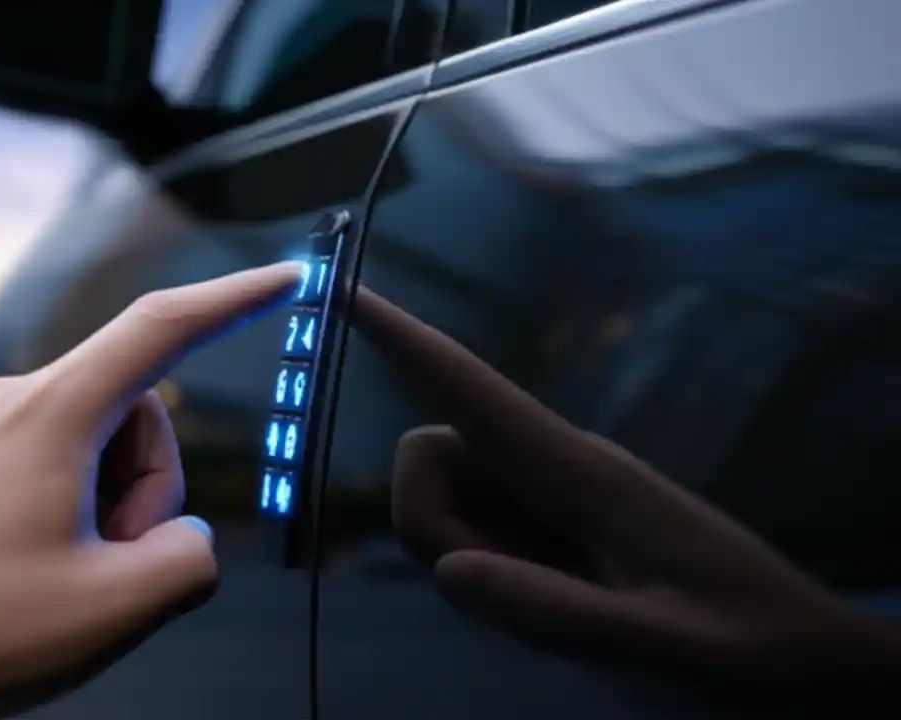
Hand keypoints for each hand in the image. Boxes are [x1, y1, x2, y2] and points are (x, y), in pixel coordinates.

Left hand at [0, 262, 301, 718]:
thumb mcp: (112, 614)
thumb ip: (189, 561)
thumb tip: (181, 538)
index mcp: (48, 416)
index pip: (160, 330)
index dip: (232, 299)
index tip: (280, 277)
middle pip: (123, 417)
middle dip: (138, 491)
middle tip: (103, 570)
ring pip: (66, 444)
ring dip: (83, 506)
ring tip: (39, 579)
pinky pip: (7, 462)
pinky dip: (30, 508)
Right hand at [354, 287, 900, 696]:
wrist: (799, 647)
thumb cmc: (741, 638)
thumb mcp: (656, 642)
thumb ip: (551, 610)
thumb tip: (447, 570)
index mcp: (581, 471)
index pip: (472, 388)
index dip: (403, 338)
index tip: (344, 291)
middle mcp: (555, 464)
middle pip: (431, 458)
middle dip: (433, 526)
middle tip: (504, 592)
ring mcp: (550, 492)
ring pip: (447, 500)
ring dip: (462, 556)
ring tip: (549, 606)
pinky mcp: (552, 520)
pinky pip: (477, 529)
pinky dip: (488, 570)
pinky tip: (555, 603)